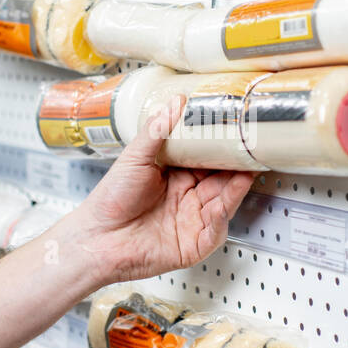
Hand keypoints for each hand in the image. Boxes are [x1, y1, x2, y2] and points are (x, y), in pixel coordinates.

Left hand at [59, 96, 254, 283]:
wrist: (96, 239)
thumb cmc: (110, 201)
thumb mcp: (134, 158)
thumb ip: (156, 131)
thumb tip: (174, 102)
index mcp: (177, 177)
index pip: (208, 160)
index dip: (223, 148)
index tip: (236, 132)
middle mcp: (189, 198)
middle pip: (222, 181)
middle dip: (237, 167)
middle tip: (251, 151)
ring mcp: (193, 222)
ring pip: (223, 203)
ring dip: (235, 190)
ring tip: (245, 173)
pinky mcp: (193, 245)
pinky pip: (214, 232)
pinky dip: (220, 219)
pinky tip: (222, 206)